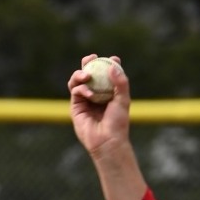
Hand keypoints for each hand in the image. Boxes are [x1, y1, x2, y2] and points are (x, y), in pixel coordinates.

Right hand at [69, 53, 148, 199]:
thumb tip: (113, 66)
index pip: (107, 75)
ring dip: (80, 74)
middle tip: (91, 58)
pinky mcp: (76, 106)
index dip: (108, 64)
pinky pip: (75, 91)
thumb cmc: (118, 123)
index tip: (113, 58)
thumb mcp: (123, 101)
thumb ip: (121, 83)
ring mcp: (85, 100)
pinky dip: (81, 88)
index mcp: (109, 92)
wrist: (107, 141)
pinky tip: (88, 93)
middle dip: (88, 63)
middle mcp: (96, 94)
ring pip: (78, 80)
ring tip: (86, 75)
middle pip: (89, 74)